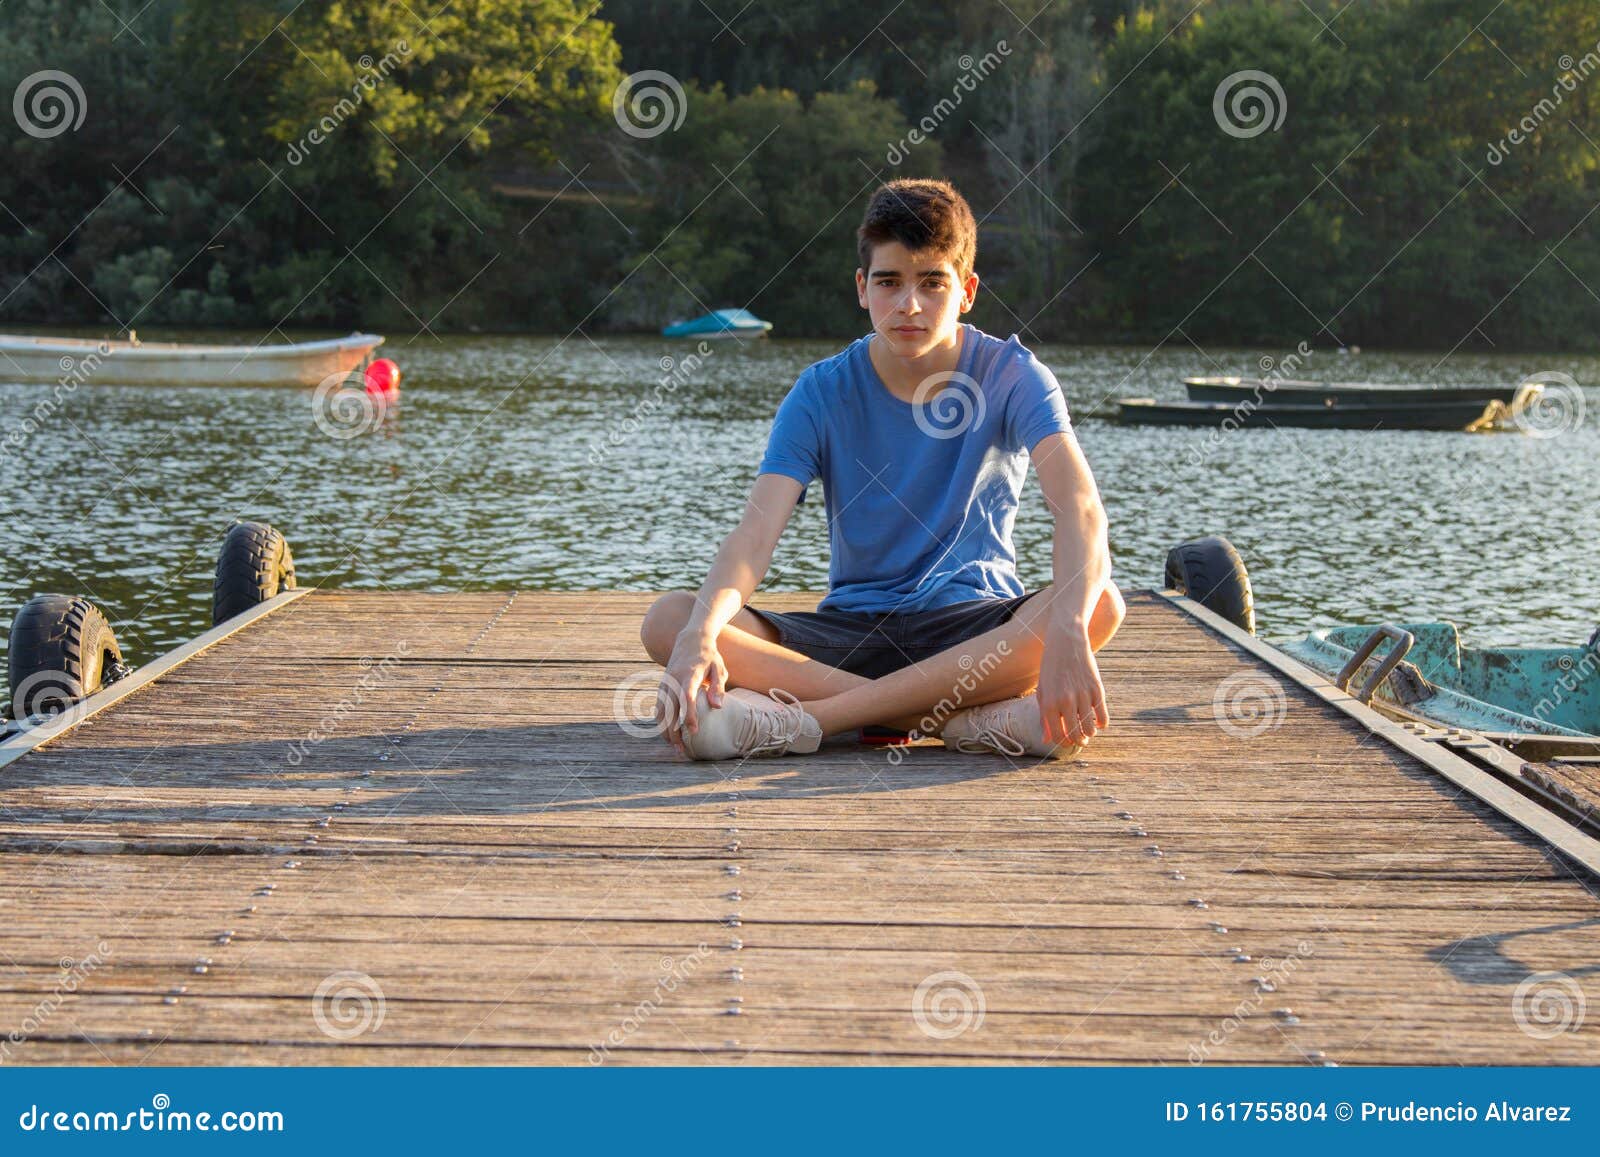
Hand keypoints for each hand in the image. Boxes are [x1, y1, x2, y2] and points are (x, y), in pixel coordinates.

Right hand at [654, 627, 728, 754]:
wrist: (690, 638)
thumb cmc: (709, 656)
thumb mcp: (719, 668)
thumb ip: (718, 687)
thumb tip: (717, 707)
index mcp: (689, 675)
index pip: (687, 698)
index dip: (689, 716)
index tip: (694, 732)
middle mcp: (673, 679)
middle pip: (670, 709)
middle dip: (674, 732)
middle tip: (682, 751)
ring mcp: (665, 682)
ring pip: (660, 711)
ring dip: (665, 731)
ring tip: (674, 747)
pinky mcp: (662, 685)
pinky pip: (658, 707)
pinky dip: (661, 722)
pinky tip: (667, 734)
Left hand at [1037, 623, 1108, 746]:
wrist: (1066, 642)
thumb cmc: (1051, 668)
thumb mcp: (1042, 690)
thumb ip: (1044, 717)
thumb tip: (1046, 740)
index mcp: (1048, 703)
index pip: (1057, 736)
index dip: (1063, 743)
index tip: (1067, 741)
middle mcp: (1065, 701)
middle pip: (1075, 735)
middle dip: (1078, 742)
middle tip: (1080, 740)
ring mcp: (1083, 695)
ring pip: (1090, 729)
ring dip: (1090, 734)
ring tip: (1088, 731)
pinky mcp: (1097, 689)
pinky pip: (1103, 717)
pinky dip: (1101, 724)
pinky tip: (1098, 722)